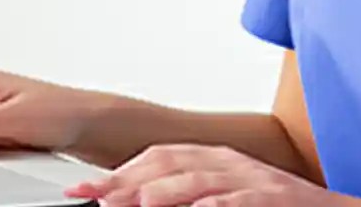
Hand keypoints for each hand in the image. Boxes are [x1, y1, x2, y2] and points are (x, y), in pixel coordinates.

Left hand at [63, 143, 356, 206]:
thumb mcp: (228, 198)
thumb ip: (188, 197)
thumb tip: (140, 202)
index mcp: (215, 160)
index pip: (158, 158)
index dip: (119, 173)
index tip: (83, 191)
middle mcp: (230, 163)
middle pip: (171, 163)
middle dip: (130, 181)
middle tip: (97, 199)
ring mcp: (254, 179)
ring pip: (202, 179)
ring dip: (166, 191)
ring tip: (136, 204)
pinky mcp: (277, 198)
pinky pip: (244, 199)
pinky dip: (220, 204)